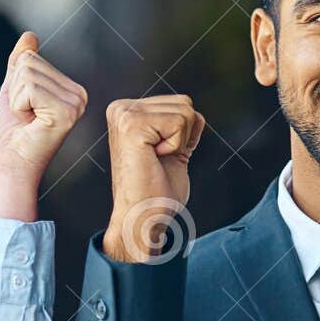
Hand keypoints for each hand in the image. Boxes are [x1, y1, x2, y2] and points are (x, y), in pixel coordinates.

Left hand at [0, 31, 86, 220]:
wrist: (10, 166)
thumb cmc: (10, 136)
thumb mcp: (13, 92)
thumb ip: (20, 65)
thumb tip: (29, 36)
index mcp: (71, 90)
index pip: (31, 58)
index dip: (16, 85)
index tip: (24, 110)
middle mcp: (79, 95)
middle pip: (30, 63)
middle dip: (16, 91)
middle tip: (24, 118)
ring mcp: (76, 104)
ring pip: (28, 74)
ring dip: (17, 100)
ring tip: (27, 122)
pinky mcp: (66, 112)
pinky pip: (30, 88)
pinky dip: (19, 105)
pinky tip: (30, 124)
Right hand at [102, 95, 203, 262]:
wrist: (142, 218)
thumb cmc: (154, 193)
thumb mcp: (174, 153)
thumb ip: (181, 131)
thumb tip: (197, 115)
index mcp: (127, 113)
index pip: (180, 102)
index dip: (182, 135)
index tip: (159, 157)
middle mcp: (121, 109)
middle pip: (184, 102)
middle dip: (183, 135)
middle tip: (158, 160)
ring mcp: (124, 115)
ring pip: (185, 111)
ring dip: (179, 142)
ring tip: (155, 160)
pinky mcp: (132, 125)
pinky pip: (180, 122)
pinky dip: (176, 146)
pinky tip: (154, 159)